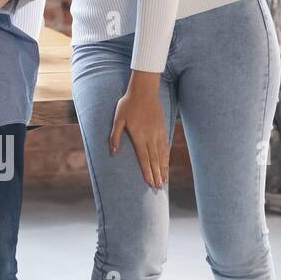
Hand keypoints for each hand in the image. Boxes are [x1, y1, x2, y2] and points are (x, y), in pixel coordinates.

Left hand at [110, 71, 169, 188]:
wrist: (144, 92)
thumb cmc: (127, 105)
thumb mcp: (117, 119)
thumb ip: (115, 137)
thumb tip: (113, 153)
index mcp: (139, 136)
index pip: (144, 158)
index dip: (147, 172)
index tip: (149, 183)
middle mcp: (151, 137)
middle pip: (154, 160)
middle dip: (156, 175)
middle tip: (158, 188)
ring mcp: (158, 134)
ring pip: (162, 155)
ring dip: (163, 169)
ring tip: (164, 181)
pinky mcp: (163, 129)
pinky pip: (166, 147)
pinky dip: (166, 158)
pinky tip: (166, 165)